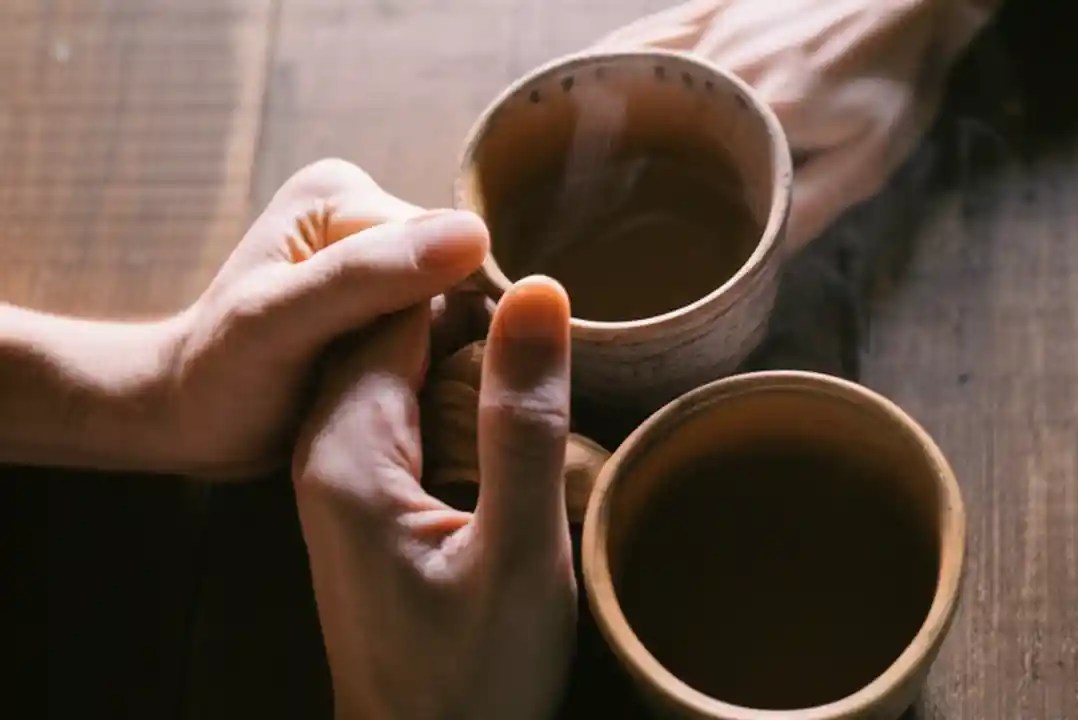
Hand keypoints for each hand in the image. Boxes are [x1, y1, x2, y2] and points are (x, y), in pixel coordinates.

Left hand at [168, 159, 488, 476]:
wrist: (187, 419)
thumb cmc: (218, 376)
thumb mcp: (281, 324)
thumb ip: (367, 275)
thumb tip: (477, 234)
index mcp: (342, 191)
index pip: (443, 246)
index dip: (444, 315)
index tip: (410, 373)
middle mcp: (368, 208)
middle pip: (454, 275)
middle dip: (439, 336)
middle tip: (397, 392)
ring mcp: (382, 255)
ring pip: (456, 306)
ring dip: (440, 354)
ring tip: (399, 396)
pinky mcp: (391, 297)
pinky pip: (444, 329)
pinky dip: (433, 364)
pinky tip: (407, 394)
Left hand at [293, 277, 575, 718]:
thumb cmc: (475, 674)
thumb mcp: (518, 550)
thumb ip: (523, 421)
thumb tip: (538, 294)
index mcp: (348, 450)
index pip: (397, 308)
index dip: (472, 284)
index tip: (546, 294)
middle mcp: (325, 451)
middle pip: (392, 333)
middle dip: (472, 319)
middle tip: (556, 338)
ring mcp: (336, 477)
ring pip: (402, 370)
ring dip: (470, 361)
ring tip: (543, 377)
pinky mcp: (359, 501)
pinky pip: (406, 415)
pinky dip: (458, 403)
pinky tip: (508, 425)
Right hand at [598, 0, 997, 246]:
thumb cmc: (897, 83)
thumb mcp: (867, 163)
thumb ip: (808, 212)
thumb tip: (755, 266)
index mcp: (755, 109)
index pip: (667, 158)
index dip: (622, 194)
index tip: (589, 227)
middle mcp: (721, 64)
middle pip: (634, 114)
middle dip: (593, 157)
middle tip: (567, 201)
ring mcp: (714, 27)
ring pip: (630, 69)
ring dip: (593, 108)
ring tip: (561, 150)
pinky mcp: (714, 4)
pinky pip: (646, 31)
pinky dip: (612, 57)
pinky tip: (586, 78)